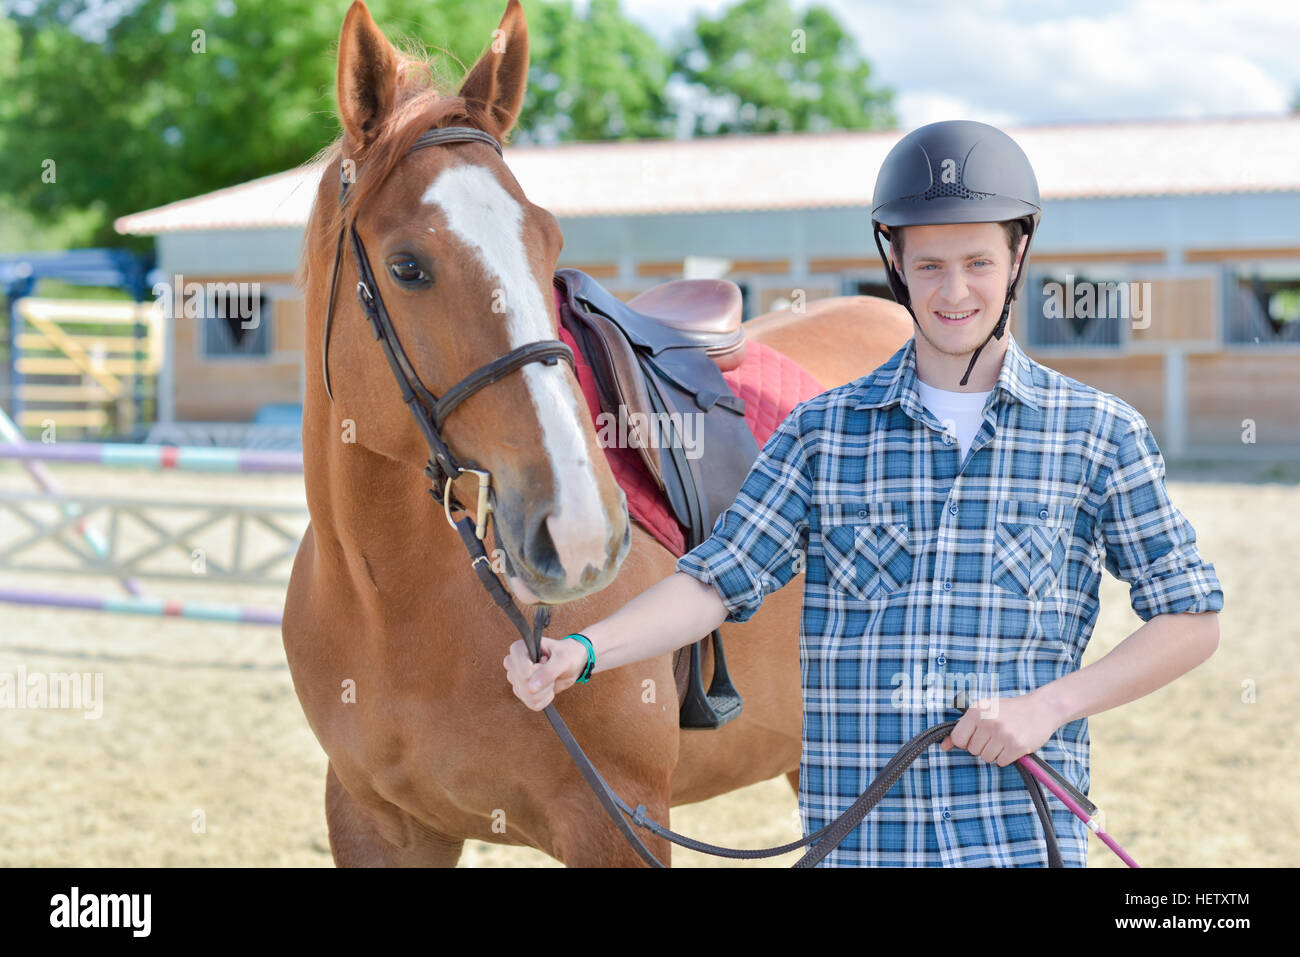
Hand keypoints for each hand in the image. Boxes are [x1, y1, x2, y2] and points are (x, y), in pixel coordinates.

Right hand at [503, 635, 587, 710]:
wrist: (572, 663)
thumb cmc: (567, 654)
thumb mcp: (563, 659)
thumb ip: (548, 672)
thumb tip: (531, 689)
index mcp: (519, 649)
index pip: (523, 672)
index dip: (539, 672)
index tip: (546, 660)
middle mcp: (513, 664)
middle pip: (523, 685)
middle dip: (544, 682)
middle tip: (551, 670)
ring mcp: (516, 679)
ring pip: (527, 696)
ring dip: (545, 691)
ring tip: (550, 678)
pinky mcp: (522, 692)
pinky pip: (531, 704)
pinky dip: (545, 699)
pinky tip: (548, 688)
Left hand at [939, 692, 1059, 765]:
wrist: (1041, 708)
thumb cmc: (1009, 710)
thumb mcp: (984, 711)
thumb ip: (963, 727)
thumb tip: (943, 747)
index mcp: (977, 710)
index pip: (958, 738)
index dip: (965, 742)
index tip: (975, 737)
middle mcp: (989, 721)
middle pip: (973, 750)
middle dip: (982, 746)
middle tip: (996, 735)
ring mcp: (1003, 734)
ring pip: (987, 758)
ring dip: (995, 752)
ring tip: (1005, 738)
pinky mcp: (1017, 746)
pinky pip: (1001, 762)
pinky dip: (1006, 757)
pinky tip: (1013, 744)